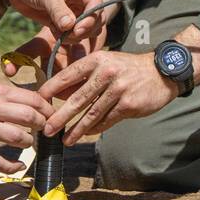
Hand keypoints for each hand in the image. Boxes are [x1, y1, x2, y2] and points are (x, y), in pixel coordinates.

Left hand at [0, 0, 105, 44]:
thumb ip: (59, 11)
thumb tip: (70, 27)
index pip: (97, 6)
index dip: (90, 20)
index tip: (76, 31)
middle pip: (97, 21)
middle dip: (82, 31)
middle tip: (65, 35)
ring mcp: (77, 9)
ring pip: (87, 30)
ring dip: (73, 35)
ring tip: (56, 30)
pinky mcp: (67, 19)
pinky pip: (73, 34)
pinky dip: (65, 36)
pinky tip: (52, 30)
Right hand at [0, 82, 53, 174]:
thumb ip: (9, 97)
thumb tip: (37, 105)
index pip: (33, 99)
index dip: (48, 110)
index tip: (52, 117)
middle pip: (29, 117)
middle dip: (42, 126)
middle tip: (44, 131)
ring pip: (18, 138)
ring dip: (29, 143)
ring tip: (29, 143)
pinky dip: (13, 167)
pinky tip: (20, 166)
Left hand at [37, 50, 177, 145]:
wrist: (161, 72)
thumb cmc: (127, 69)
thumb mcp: (104, 64)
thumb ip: (82, 78)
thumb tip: (57, 94)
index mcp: (96, 60)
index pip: (67, 76)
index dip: (50, 89)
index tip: (38, 102)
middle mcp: (106, 73)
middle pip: (77, 99)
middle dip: (60, 116)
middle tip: (46, 129)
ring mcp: (118, 89)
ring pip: (91, 114)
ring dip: (76, 129)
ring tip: (65, 139)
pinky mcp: (128, 104)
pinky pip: (107, 120)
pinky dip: (95, 129)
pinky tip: (86, 134)